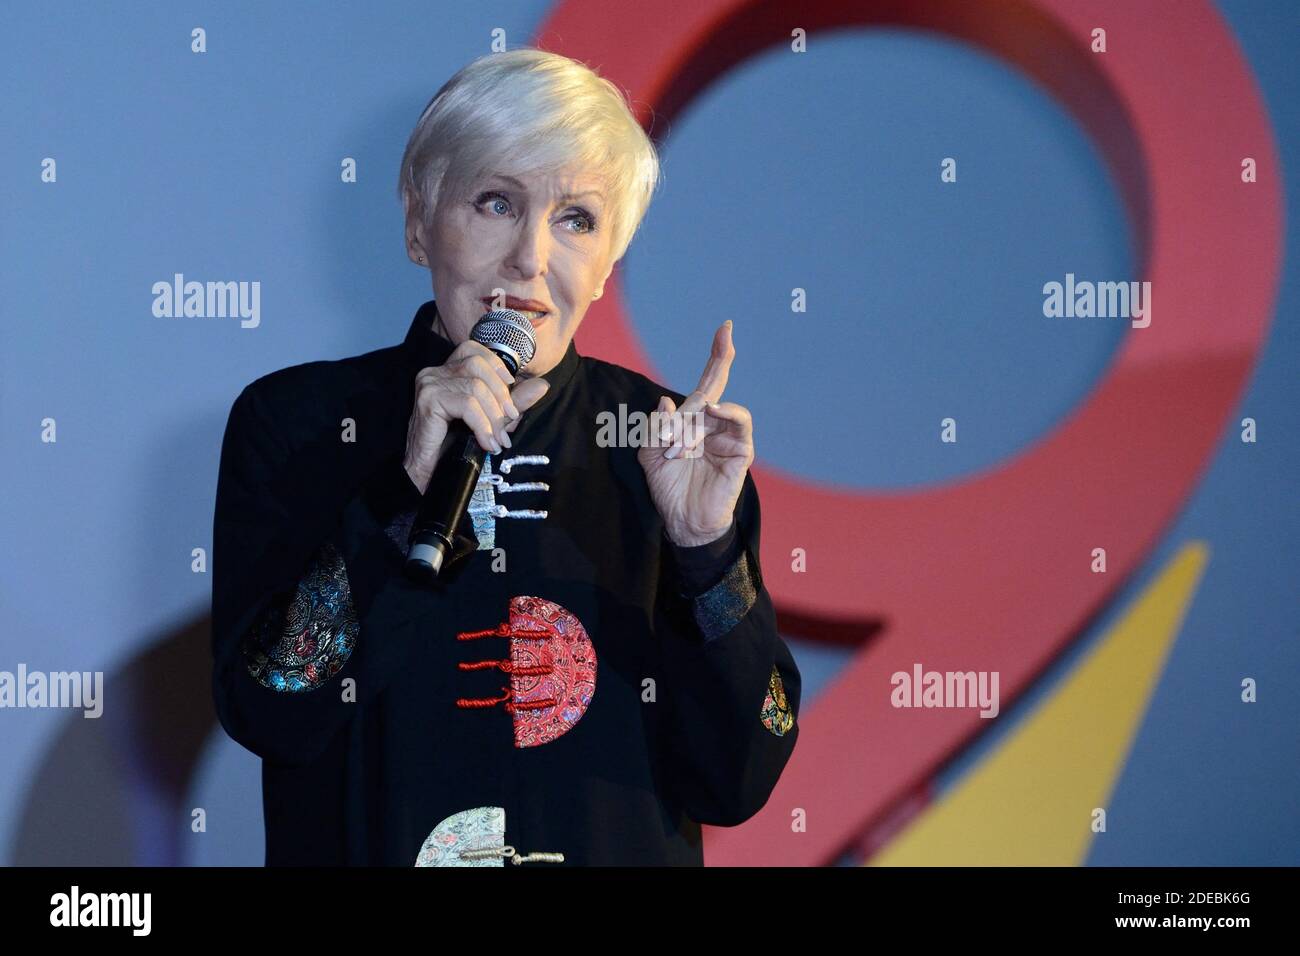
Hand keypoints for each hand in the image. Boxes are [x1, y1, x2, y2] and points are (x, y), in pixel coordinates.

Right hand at [403, 339, 550, 492]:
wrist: (427, 472)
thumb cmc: (453, 445)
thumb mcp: (490, 418)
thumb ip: (513, 401)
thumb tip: (542, 385)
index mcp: (447, 371)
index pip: (474, 349)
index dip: (496, 364)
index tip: (511, 387)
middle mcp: (434, 372)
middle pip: (477, 365)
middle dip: (501, 394)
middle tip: (511, 421)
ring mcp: (429, 384)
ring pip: (475, 386)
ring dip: (493, 416)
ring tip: (498, 439)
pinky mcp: (428, 401)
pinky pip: (466, 405)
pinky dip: (482, 425)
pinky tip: (487, 442)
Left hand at [637, 320, 753, 546]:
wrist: (682, 522)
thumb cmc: (668, 488)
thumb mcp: (649, 455)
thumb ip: (655, 427)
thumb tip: (667, 400)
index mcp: (692, 421)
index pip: (706, 384)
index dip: (716, 357)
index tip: (724, 329)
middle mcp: (713, 425)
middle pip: (716, 386)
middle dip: (720, 359)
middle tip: (725, 332)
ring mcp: (729, 437)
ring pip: (719, 409)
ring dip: (696, 421)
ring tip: (679, 447)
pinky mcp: (740, 453)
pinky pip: (740, 426)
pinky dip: (730, 414)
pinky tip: (715, 412)